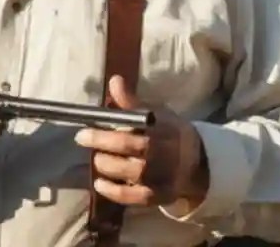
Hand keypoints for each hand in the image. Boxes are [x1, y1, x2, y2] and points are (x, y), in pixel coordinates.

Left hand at [75, 75, 209, 207]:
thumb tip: (114, 80)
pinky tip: (99, 183)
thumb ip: (132, 101)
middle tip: (82, 139)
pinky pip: (133, 198)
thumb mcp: (156, 113)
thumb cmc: (168, 132)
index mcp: (164, 130)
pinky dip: (114, 192)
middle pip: (130, 150)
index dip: (105, 133)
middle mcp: (165, 155)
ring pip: (130, 173)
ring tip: (97, 158)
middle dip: (102, 144)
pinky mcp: (158, 197)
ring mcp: (163, 178)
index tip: (84, 130)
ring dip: (107, 166)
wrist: (197, 162)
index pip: (133, 131)